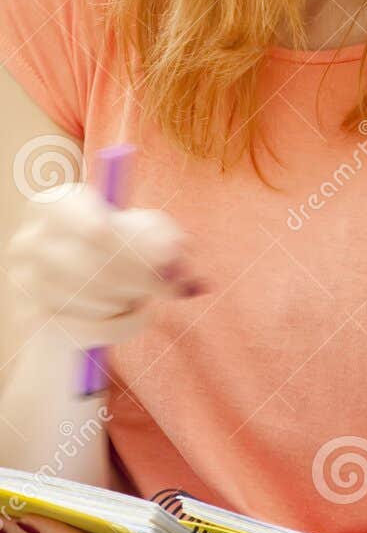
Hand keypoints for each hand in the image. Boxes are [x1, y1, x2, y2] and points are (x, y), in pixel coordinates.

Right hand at [3, 182, 201, 347]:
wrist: (81, 306)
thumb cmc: (122, 254)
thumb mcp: (149, 235)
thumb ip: (166, 237)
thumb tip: (176, 249)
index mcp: (54, 205)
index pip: (84, 219)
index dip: (125, 240)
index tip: (164, 256)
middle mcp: (29, 240)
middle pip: (94, 262)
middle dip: (144, 278)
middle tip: (175, 286)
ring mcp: (24, 281)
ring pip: (94, 295)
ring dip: (133, 298)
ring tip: (143, 293)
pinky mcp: (32, 318)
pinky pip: (90, 326)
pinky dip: (126, 324)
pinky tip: (139, 314)